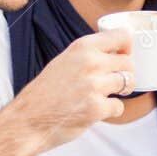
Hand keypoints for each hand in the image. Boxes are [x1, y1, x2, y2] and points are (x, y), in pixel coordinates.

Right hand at [10, 29, 133, 151]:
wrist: (28, 119)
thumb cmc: (45, 92)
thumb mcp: (64, 61)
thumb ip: (87, 55)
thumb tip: (115, 54)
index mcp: (82, 47)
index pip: (121, 36)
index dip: (127, 47)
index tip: (124, 55)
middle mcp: (90, 63)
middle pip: (128, 63)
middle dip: (125, 73)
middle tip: (116, 83)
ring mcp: (94, 86)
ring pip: (128, 82)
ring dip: (122, 91)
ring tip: (107, 95)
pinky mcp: (96, 108)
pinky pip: (119, 106)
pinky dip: (111, 111)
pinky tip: (96, 110)